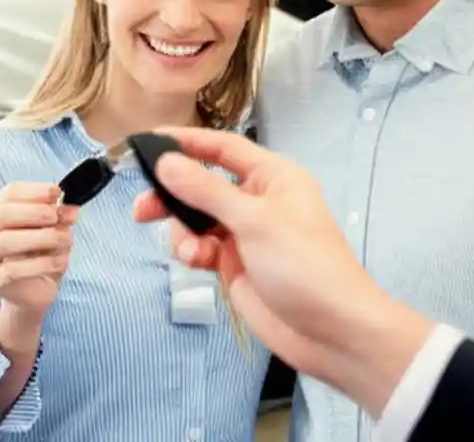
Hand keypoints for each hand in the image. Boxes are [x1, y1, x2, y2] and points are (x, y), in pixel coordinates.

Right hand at [0, 182, 78, 316]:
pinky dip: (41, 263)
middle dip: (33, 213)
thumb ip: (59, 218)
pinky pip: (13, 270)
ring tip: (65, 240)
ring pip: (5, 241)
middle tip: (55, 217)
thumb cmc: (39, 255)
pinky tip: (60, 261)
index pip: (8, 194)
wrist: (34, 291)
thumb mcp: (53, 231)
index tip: (56, 192)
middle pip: (1, 215)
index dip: (33, 192)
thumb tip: (71, 210)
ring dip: (40, 238)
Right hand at [132, 127, 431, 391]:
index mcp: (273, 177)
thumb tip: (167, 162)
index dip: (186, 141)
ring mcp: (246, 234)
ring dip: (183, 230)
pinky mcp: (236, 264)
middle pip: (203, 184)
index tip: (147, 141)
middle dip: (174, 195)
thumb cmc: (303, 265)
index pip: (223, 147)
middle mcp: (258, 200)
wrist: (331, 331)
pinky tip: (196, 262)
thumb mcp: (254, 221)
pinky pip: (202, 247)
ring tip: (186, 250)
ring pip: (197, 219)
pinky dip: (193, 252)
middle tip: (142, 209)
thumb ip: (206, 190)